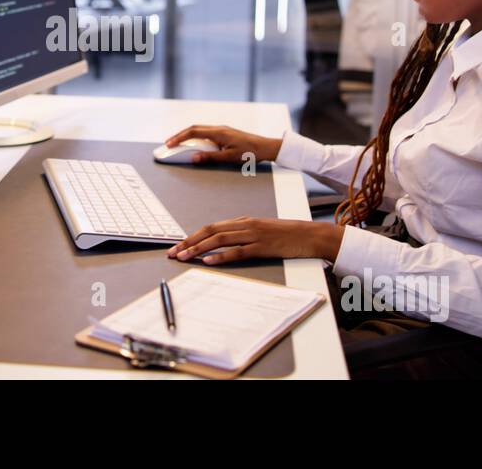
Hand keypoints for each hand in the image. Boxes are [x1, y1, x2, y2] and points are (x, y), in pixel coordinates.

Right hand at [163, 125, 282, 164]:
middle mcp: (218, 128)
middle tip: (168, 144)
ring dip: (187, 136)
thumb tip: (193, 158)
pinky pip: (206, 134)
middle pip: (193, 129)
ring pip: (199, 130)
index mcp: (218, 132)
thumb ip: (210, 157)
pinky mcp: (225, 134)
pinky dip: (196, 138)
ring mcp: (222, 130)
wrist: (266, 147)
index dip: (179, 138)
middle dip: (179, 136)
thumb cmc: (250, 153)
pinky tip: (194, 146)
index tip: (168, 144)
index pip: (193, 132)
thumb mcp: (229, 157)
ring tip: (178, 145)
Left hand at [167, 217, 342, 264]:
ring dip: (198, 248)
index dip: (192, 236)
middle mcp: (244, 225)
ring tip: (184, 257)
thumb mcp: (260, 230)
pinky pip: (238, 251)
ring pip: (219, 239)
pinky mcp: (262, 247)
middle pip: (210, 231)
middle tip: (172, 252)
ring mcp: (253, 235)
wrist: (308, 234)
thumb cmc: (285, 235)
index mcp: (242, 221)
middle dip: (188, 242)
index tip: (177, 246)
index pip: (210, 226)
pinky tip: (209, 261)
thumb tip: (221, 243)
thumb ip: (241, 234)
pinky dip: (221, 256)